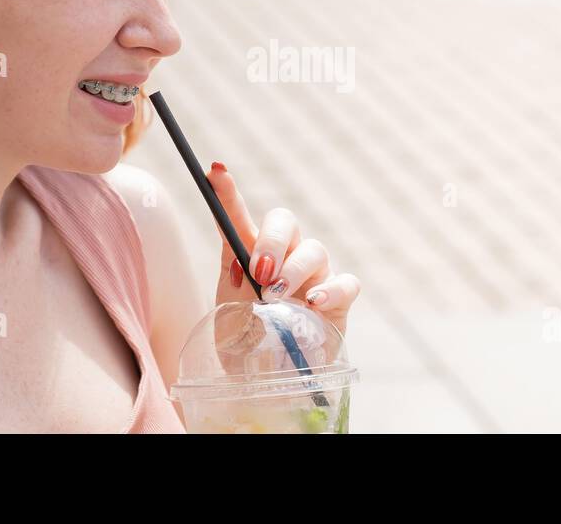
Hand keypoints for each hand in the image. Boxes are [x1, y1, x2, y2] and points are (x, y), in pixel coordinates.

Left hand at [207, 161, 359, 335]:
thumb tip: (237, 255)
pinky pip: (345, 283)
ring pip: (314, 250)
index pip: (240, 219)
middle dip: (271, 240)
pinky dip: (331, 290)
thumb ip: (231, 283)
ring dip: (294, 269)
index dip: (229, 194)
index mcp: (250, 258)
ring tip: (275, 296)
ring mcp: (314, 279)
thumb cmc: (243, 349)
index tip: (215, 172)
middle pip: (285, 222)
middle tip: (259, 270)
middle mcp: (284, 260)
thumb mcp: (226, 316)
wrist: (264, 388)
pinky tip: (313, 303)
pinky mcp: (338, 302)